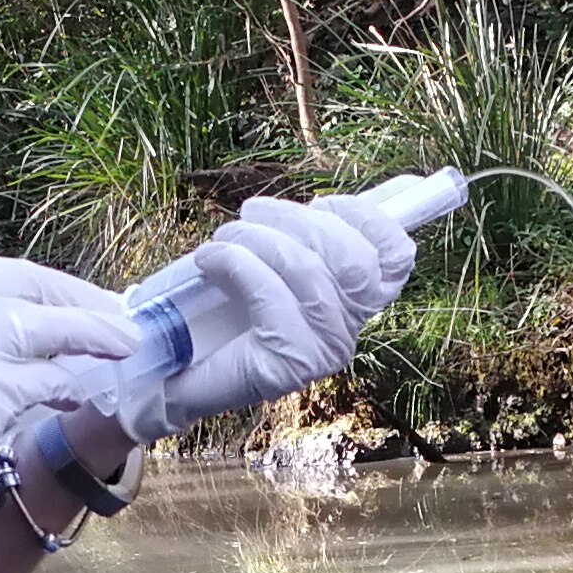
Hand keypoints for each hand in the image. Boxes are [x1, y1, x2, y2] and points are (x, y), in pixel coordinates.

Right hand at [0, 253, 134, 572]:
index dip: (22, 287)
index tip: (49, 299)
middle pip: (19, 282)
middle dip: (71, 295)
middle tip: (107, 310)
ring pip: (47, 321)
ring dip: (95, 329)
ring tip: (126, 341)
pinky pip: (49, 375)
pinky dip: (77, 380)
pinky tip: (95, 389)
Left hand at [105, 191, 423, 442]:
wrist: (177, 369)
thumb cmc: (225, 310)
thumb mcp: (272, 262)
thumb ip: (303, 238)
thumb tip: (325, 202)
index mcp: (356, 302)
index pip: (396, 257)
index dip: (369, 218)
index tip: (322, 204)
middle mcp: (348, 330)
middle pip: (353, 257)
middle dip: (297, 220)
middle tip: (250, 214)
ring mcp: (322, 352)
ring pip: (307, 270)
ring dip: (256, 238)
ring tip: (222, 239)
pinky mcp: (287, 366)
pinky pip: (270, 295)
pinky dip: (235, 263)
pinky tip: (209, 261)